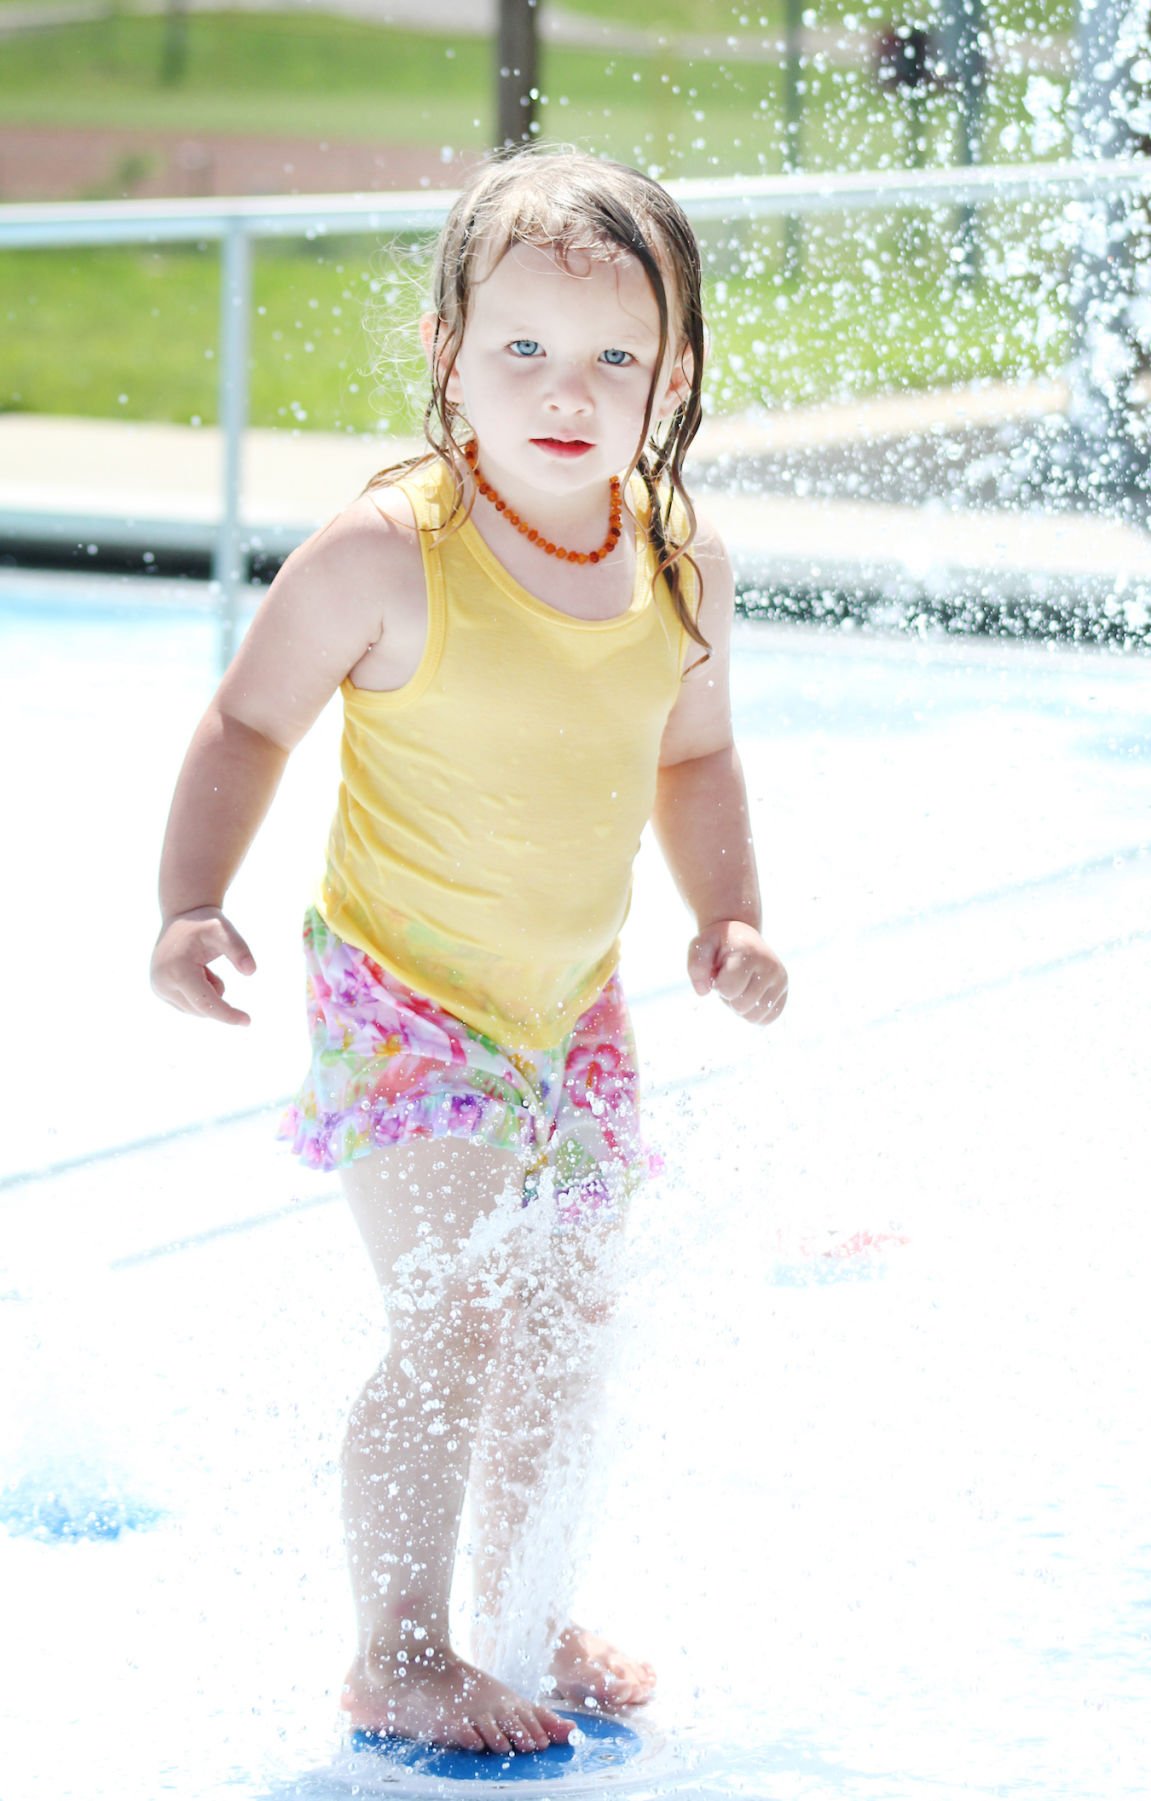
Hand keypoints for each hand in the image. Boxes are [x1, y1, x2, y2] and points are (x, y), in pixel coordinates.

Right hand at [150, 906, 255, 1025]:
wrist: (182, 916)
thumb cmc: (205, 924)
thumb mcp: (224, 931)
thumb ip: (239, 949)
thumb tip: (251, 971)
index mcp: (177, 971)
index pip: (206, 1003)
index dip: (227, 1015)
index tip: (247, 1021)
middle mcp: (162, 983)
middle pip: (201, 1009)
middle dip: (216, 993)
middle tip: (211, 967)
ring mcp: (158, 988)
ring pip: (195, 1009)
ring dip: (208, 993)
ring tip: (201, 966)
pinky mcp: (159, 990)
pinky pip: (188, 1004)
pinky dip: (199, 993)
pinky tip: (195, 971)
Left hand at [687, 919, 787, 1025]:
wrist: (742, 936)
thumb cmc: (720, 943)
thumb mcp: (701, 945)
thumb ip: (696, 966)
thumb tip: (703, 992)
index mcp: (750, 953)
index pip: (729, 989)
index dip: (718, 985)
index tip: (720, 971)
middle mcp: (771, 967)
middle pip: (741, 1006)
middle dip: (729, 997)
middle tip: (730, 979)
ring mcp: (781, 980)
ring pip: (754, 1017)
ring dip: (740, 1007)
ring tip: (740, 987)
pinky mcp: (784, 992)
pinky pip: (768, 1018)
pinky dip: (754, 1014)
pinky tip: (749, 997)